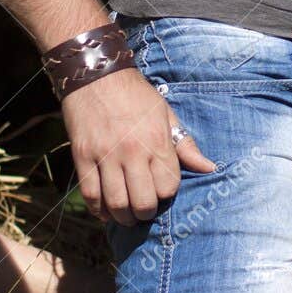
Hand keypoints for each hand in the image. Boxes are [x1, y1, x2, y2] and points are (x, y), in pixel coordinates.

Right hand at [61, 66, 216, 227]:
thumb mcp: (166, 114)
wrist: (96, 75)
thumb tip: (209, 168)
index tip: (161, 190)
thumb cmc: (135, 95)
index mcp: (157, 140)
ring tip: (127, 215)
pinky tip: (105, 210)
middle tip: (145, 210)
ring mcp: (105, 156)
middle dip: (146, 212)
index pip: (168, 187)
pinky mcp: (82, 157)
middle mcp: (132, 151)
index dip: (166, 193)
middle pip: (142, 202)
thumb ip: (186, 145)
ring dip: (123, 217)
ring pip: (116, 204)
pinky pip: (90, 195)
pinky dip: (98, 210)